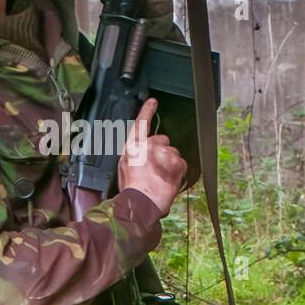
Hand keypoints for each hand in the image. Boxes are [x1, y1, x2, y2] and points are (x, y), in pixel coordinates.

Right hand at [118, 98, 186, 217]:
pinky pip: (181, 163)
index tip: (153, 102)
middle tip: (154, 168)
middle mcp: (151, 145)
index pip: (141, 123)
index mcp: (134, 146)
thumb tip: (140, 153)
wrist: (142, 202)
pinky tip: (167, 180)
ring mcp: (166, 153)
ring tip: (160, 178)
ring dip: (169, 163)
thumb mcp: (123, 167)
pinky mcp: (179, 162)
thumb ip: (133, 154)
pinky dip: (177, 171)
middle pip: (162, 140)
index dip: (147, 110)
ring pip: (172, 153)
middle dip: (161, 150)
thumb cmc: (131, 188)